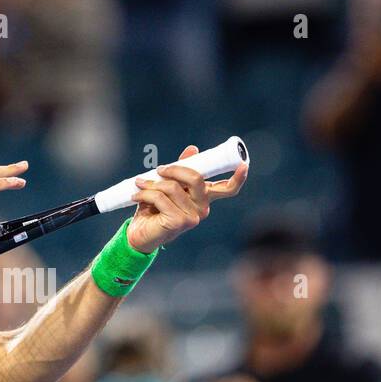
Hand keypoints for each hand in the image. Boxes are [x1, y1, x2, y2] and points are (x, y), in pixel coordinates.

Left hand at [126, 145, 246, 252]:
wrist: (139, 233)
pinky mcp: (178, 223)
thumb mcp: (167, 185)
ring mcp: (192, 218)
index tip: (243, 165)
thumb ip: (180, 169)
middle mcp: (202, 208)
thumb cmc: (153, 209)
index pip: (227, 189)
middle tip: (159, 169)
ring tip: (140, 185)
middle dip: (175, 169)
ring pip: (173, 187)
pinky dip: (146, 194)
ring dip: (152, 183)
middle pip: (196, 179)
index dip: (238, 178)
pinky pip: (160, 198)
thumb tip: (193, 149)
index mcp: (204, 197)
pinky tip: (137, 196)